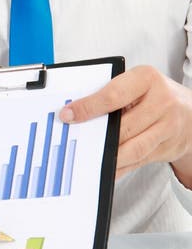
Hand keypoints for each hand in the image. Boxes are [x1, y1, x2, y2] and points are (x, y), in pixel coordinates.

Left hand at [59, 65, 191, 185]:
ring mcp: (168, 127)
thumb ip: (112, 94)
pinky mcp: (168, 147)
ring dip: (110, 157)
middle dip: (98, 137)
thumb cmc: (154, 95)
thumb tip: (77, 113)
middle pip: (123, 126)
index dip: (88, 107)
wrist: (191, 112)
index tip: (68, 115)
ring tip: (89, 160)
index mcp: (147, 79)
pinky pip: (140, 161)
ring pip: (134, 148)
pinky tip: (106, 169)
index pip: (113, 95)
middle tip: (75, 141)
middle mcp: (162, 102)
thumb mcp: (137, 84)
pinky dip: (121, 167)